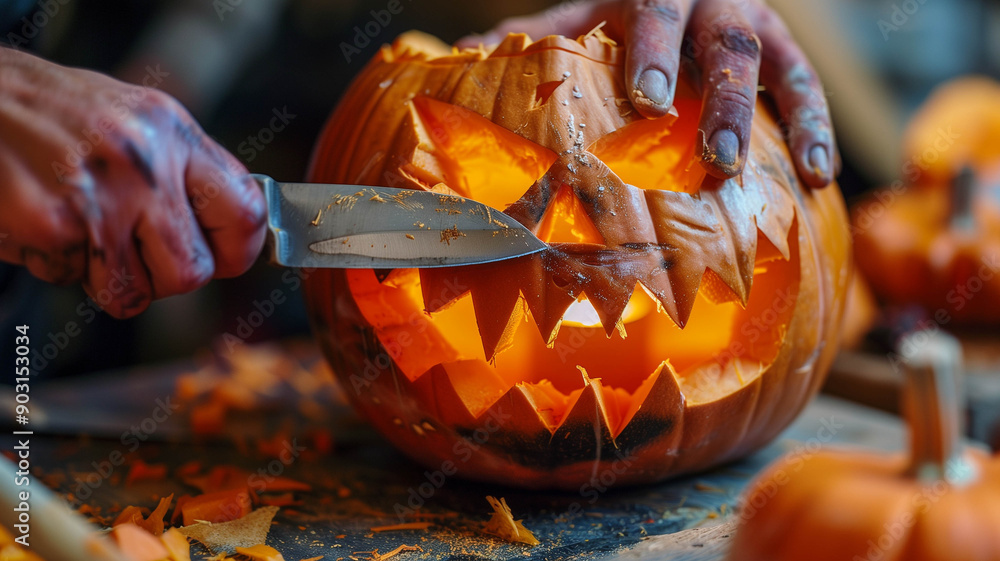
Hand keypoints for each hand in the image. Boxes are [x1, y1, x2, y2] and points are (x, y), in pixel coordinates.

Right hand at [0, 47, 265, 317]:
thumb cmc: (51, 110)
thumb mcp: (135, 119)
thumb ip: (185, 170)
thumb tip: (231, 226)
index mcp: (171, 133)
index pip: (247, 213)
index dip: (237, 250)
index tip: (221, 255)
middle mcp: (144, 164)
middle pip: (192, 272)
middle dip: (162, 275)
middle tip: (132, 247)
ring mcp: (100, 198)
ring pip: (135, 292)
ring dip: (109, 276)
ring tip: (84, 229)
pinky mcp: (53, 226)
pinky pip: (75, 280)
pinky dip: (58, 263)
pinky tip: (43, 219)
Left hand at [457, 0, 837, 187]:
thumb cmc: (621, 12)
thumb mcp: (584, 15)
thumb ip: (539, 35)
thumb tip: (465, 56)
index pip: (655, 12)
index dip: (654, 54)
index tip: (648, 102)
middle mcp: (710, 0)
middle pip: (724, 39)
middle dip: (721, 97)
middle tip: (714, 155)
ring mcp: (753, 21)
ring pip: (770, 62)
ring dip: (767, 120)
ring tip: (768, 172)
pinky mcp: (783, 48)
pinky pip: (807, 85)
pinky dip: (816, 129)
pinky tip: (820, 178)